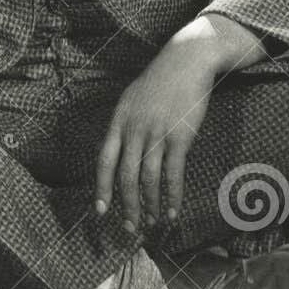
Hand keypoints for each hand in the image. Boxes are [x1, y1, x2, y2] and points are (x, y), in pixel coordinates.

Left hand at [94, 38, 218, 232]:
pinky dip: (172, 196)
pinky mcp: (180, 136)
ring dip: (149, 205)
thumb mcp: (132, 97)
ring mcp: (157, 133)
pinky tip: (172, 211)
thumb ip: (124, 124)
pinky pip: (173, 174)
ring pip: (148, 179)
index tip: (101, 211)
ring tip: (152, 223)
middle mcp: (134, 129)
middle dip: (127, 206)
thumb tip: (118, 151)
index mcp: (119, 120)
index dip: (102, 188)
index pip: (104, 161)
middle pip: (125, 176)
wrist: (187, 59)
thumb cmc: (161, 79)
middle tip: (130, 229)